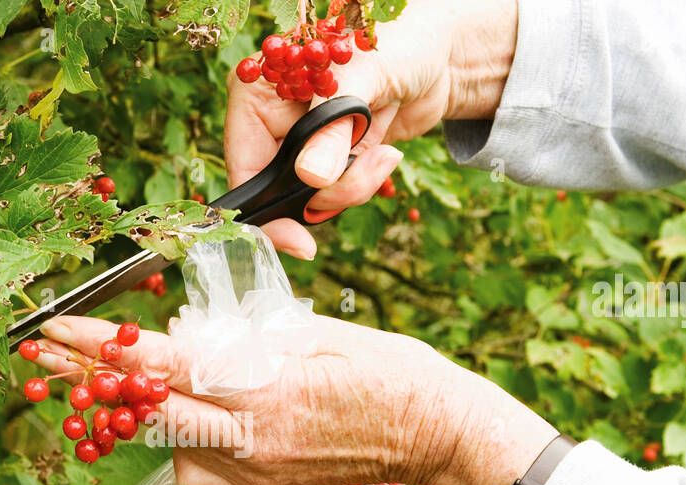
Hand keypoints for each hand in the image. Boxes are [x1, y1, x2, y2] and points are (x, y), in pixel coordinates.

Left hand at [35, 312, 555, 484]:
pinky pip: (194, 471)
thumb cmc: (389, 371)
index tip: (53, 330)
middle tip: (42, 355)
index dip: (100, 348)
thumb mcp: (320, 332)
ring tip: (123, 374)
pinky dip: (180, 440)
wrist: (435, 435)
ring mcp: (254, 472)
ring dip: (138, 406)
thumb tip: (190, 332)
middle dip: (88, 379)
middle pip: (145, 410)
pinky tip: (196, 416)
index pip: (162, 366)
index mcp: (266, 390)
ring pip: (165, 442)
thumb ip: (250, 335)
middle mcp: (251, 438)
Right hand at [225, 0, 518, 258]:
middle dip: (327, 195)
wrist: (439, 56)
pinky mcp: (329, 163)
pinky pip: (335, 198)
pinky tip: (385, 154)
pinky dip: (364, 184)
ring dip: (353, 187)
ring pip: (311, 201)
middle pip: (280, 193)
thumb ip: (333, 129)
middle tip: (370, 166)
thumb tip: (310, 179)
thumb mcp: (364, 78)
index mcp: (259, 94)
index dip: (268, 210)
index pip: (246, 167)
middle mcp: (272, 124)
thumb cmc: (398, 44)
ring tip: (383, 152)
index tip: (299, 240)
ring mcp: (301, 147)